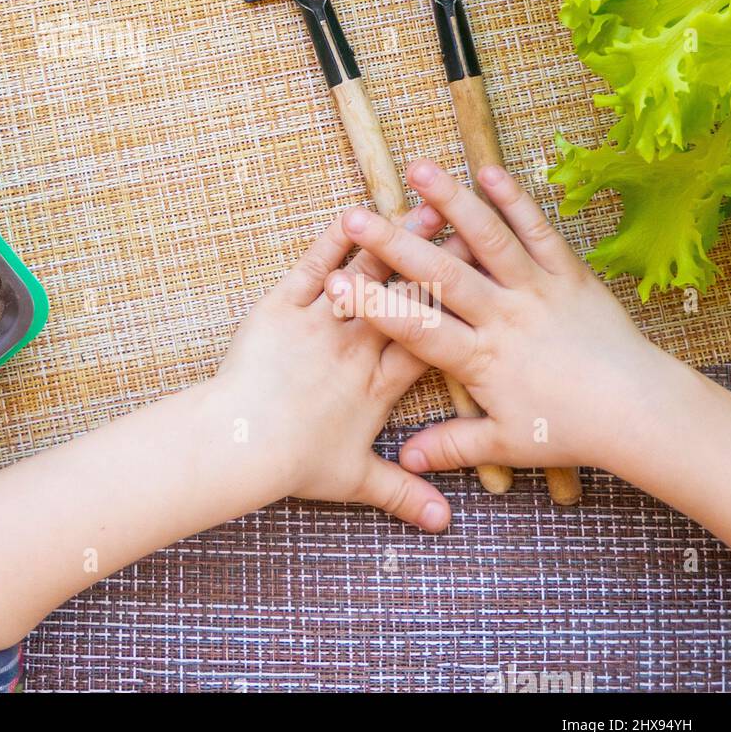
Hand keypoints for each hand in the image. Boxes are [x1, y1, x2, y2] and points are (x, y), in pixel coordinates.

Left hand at [215, 203, 452, 532]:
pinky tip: (352, 213)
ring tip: (426, 207)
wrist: (242, 444)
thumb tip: (444, 524)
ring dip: (395, 239)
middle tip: (469, 226)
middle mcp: (358, 346)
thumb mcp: (354, 481)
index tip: (488, 281)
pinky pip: (312, 265)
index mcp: (382, 383)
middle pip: (409, 296)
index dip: (460, 307)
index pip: (431, 337)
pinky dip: (332, 240)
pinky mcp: (282, 306)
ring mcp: (321, 322)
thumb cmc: (294, 464)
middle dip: (439, 260)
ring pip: (366, 273)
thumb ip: (402, 494)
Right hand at [322, 160, 672, 476]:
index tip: (335, 286)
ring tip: (420, 170)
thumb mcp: (506, 444)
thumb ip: (453, 447)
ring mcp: (538, 291)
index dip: (374, 306)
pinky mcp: (568, 273)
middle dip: (396, 243)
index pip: (418, 330)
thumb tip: (406, 458)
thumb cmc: (570, 430)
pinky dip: (515, 200)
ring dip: (453, 203)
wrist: (641, 413)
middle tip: (359, 215)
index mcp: (482, 360)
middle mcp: (506, 319)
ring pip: (490, 240)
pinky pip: (538, 231)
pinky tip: (488, 171)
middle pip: (443, 275)